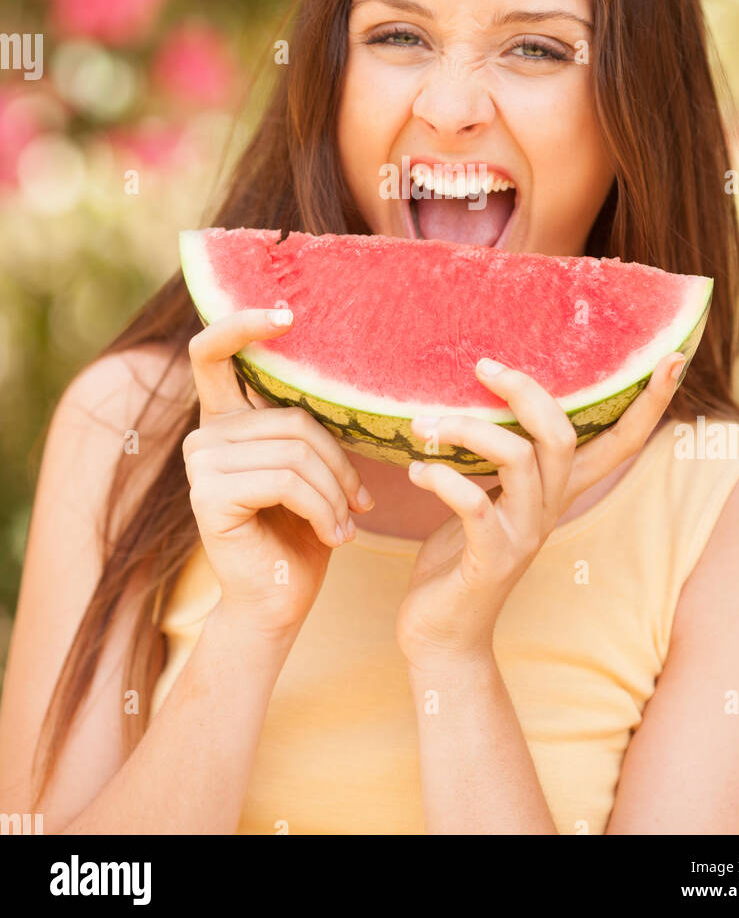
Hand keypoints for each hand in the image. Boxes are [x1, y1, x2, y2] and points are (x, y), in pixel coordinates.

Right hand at [184, 308, 373, 643]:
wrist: (280, 604)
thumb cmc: (302, 533)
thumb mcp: (313, 469)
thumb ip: (309, 427)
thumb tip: (350, 377)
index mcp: (227, 421)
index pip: (214, 353)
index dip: (243, 324)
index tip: (286, 314)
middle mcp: (205, 436)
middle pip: (292, 417)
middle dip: (338, 462)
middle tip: (360, 502)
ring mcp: (200, 464)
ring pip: (295, 450)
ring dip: (335, 491)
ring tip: (347, 522)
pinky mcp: (207, 495)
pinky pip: (286, 480)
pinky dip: (322, 508)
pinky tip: (335, 535)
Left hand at [395, 352, 685, 670]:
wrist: (443, 634)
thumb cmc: (461, 555)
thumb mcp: (492, 496)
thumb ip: (502, 455)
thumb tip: (484, 390)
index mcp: (559, 490)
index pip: (621, 442)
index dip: (650, 403)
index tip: (673, 356)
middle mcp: (550, 510)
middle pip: (562, 436)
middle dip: (526, 391)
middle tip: (483, 367)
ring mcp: (524, 537)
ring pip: (517, 460)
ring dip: (466, 430)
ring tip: (424, 426)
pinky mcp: (491, 560)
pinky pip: (476, 505)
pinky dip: (442, 477)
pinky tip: (417, 470)